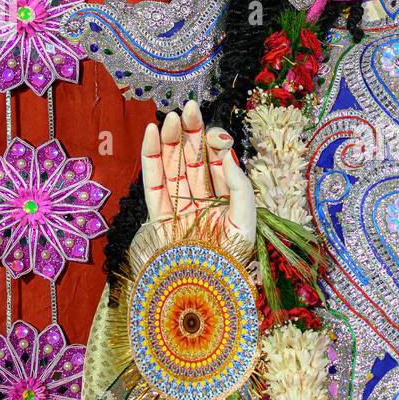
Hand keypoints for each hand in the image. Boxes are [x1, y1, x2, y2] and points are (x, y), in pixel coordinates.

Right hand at [141, 100, 255, 249]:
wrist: (207, 291)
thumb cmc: (233, 261)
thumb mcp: (246, 222)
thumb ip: (239, 188)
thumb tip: (227, 157)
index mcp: (223, 202)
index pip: (217, 165)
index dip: (213, 146)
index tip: (213, 130)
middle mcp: (199, 202)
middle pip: (193, 161)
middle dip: (191, 135)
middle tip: (190, 108)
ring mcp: (178, 208)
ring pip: (172, 167)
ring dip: (170, 141)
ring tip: (171, 117)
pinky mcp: (158, 217)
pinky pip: (153, 183)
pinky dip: (152, 158)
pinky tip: (153, 134)